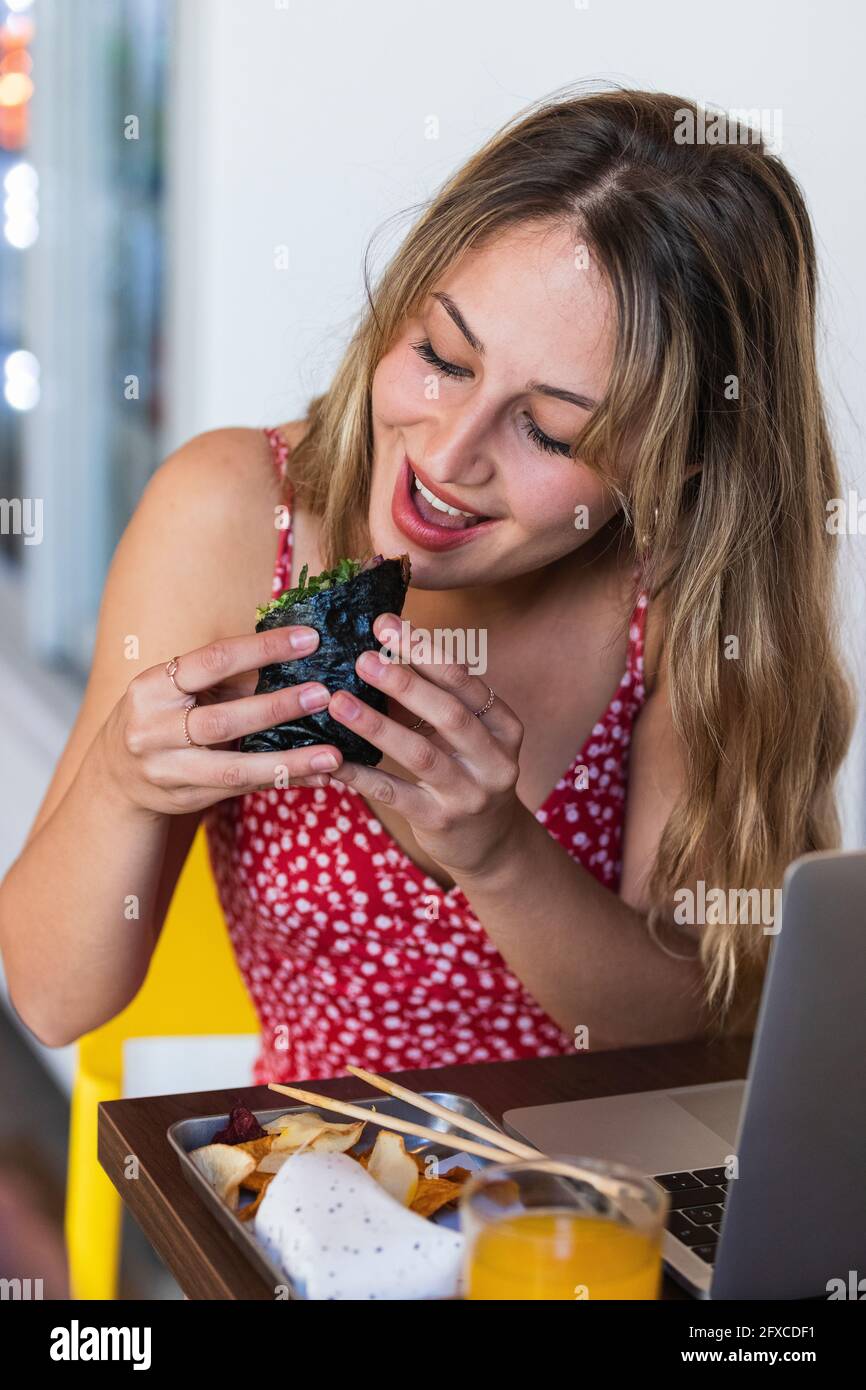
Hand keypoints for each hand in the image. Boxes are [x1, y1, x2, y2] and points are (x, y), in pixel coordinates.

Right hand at [97, 625, 343, 815]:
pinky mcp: (186, 798)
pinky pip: (243, 789)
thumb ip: (227, 676)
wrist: (115, 776)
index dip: (263, 648)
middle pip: (222, 720)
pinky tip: (320, 777)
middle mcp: (153, 730)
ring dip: (288, 761)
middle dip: (277, 707)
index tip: (309, 638)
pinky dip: (284, 781)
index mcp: (153, 686)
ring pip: (234, 768)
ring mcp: (167, 770)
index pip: (214, 660)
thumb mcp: (179, 689)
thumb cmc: (162, 716)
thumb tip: (295, 653)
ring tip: (332, 755)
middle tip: (323, 695)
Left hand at [326, 613, 524, 878]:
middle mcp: (494, 760)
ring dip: (376, 725)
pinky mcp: (440, 822)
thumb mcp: (468, 736)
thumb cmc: (468, 773)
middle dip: (405, 682)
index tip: (386, 625)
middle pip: (449, 714)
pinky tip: (332, 760)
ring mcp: (469, 794)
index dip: (426, 650)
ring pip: (421, 755)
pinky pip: (395, 794)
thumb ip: (436, 700)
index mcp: (504, 727)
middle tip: (363, 657)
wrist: (491, 845)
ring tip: (338, 701)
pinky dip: (362, 775)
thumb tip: (380, 649)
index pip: (465, 682)